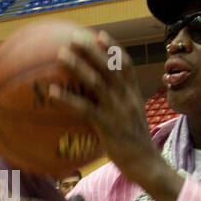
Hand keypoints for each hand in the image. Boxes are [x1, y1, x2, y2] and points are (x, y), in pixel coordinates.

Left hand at [54, 30, 170, 192]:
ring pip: (96, 82)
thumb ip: (121, 107)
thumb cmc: (136, 146)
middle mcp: (127, 98)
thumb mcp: (132, 120)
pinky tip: (52, 92)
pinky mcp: (107, 126)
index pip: (126, 65)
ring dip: (78, 66)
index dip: (113, 48)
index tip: (100, 35)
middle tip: (74, 38)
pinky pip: (84, 108)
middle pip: (110, 67)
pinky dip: (67, 98)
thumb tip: (100, 101)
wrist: (147, 165)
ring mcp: (118, 110)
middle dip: (92, 50)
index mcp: (134, 95)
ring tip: (61, 55)